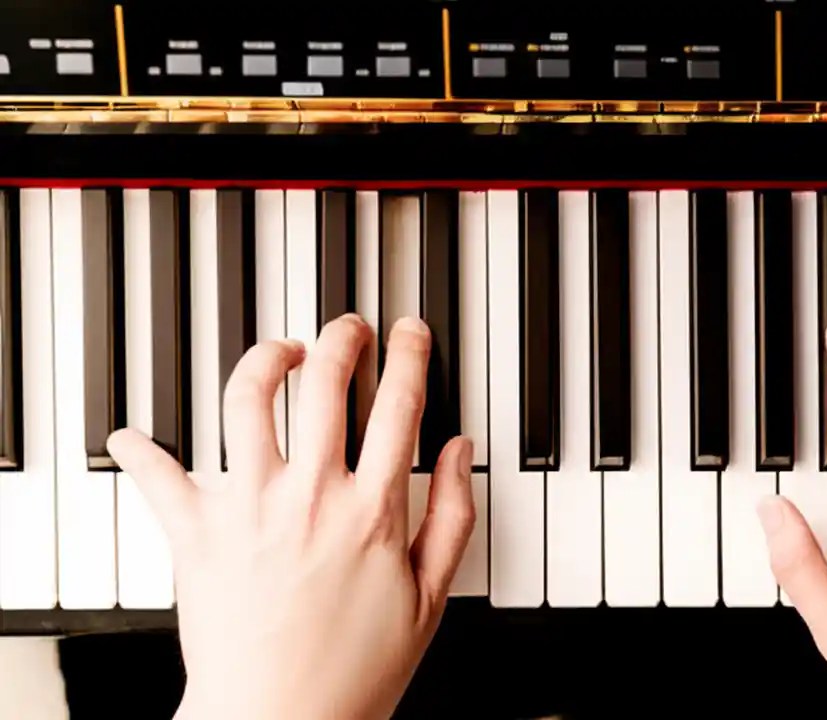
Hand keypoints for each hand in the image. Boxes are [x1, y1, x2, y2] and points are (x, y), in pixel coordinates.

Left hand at [107, 314, 474, 719]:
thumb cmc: (354, 672)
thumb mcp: (429, 600)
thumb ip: (451, 517)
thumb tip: (458, 452)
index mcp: (372, 512)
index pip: (397, 406)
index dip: (408, 355)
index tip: (408, 333)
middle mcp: (310, 496)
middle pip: (325, 383)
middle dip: (341, 338)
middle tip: (348, 327)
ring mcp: (249, 508)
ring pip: (249, 401)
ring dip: (265, 361)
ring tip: (279, 353)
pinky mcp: (197, 534)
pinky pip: (160, 478)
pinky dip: (142, 452)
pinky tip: (134, 435)